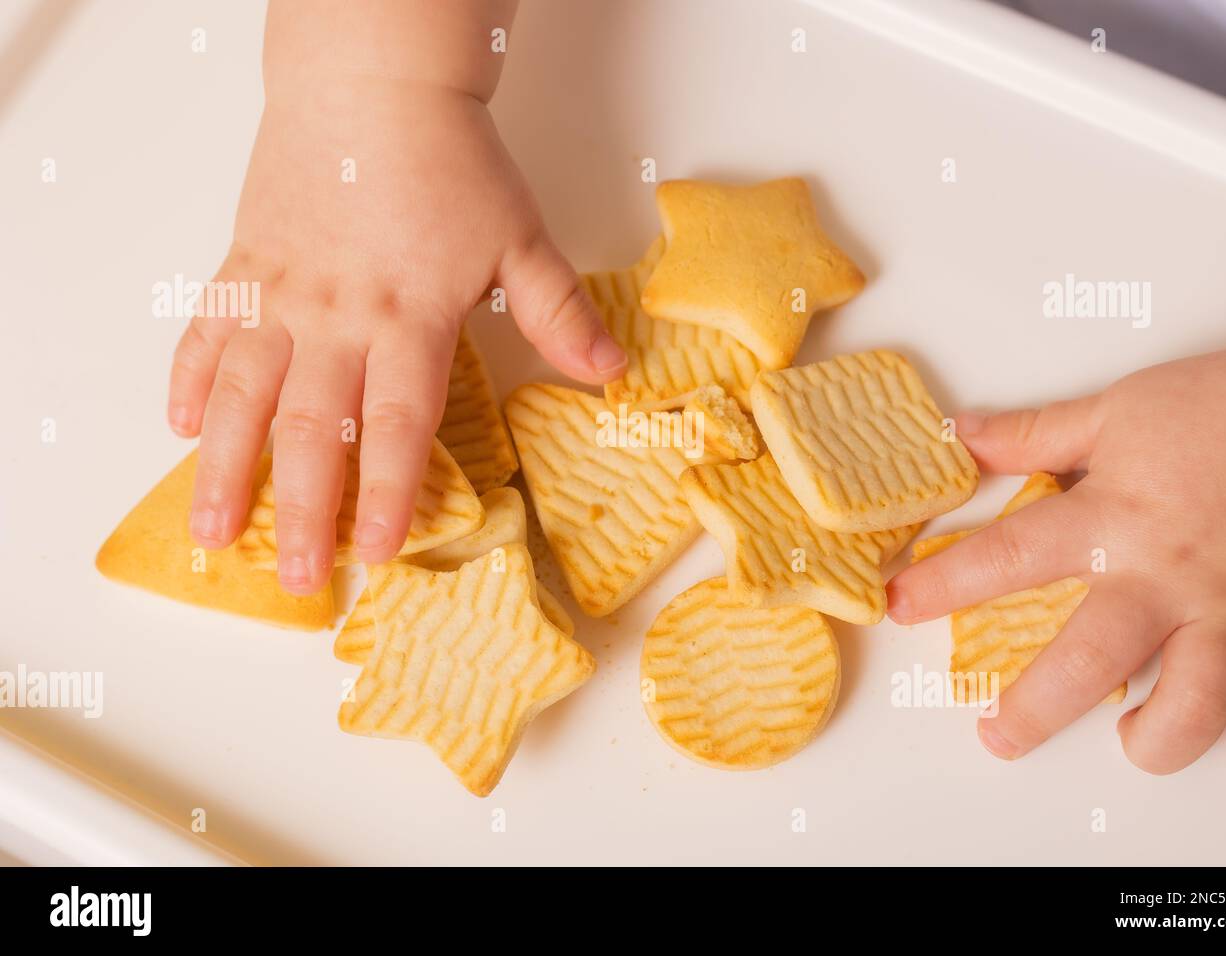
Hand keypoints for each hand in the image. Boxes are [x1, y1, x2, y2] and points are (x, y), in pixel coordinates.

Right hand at [168, 79, 624, 593]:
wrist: (374, 84)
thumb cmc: (450, 161)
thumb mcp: (520, 238)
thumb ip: (560, 313)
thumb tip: (613, 373)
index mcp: (408, 319)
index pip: (394, 427)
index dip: (384, 496)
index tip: (373, 554)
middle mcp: (336, 318)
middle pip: (310, 430)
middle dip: (301, 511)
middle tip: (293, 578)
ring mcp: (280, 294)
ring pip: (241, 395)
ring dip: (223, 468)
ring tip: (211, 530)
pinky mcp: (243, 265)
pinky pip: (206, 331)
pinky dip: (189, 379)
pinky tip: (180, 426)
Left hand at [887, 322, 1225, 787]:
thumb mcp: (1118, 410)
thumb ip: (1036, 436)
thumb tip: (960, 435)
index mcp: (1112, 523)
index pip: (1005, 561)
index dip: (941, 585)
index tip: (899, 606)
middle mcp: (1167, 580)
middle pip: (1085, 666)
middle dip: (1031, 711)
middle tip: (997, 734)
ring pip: (1190, 708)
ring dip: (1155, 739)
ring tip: (1131, 736)